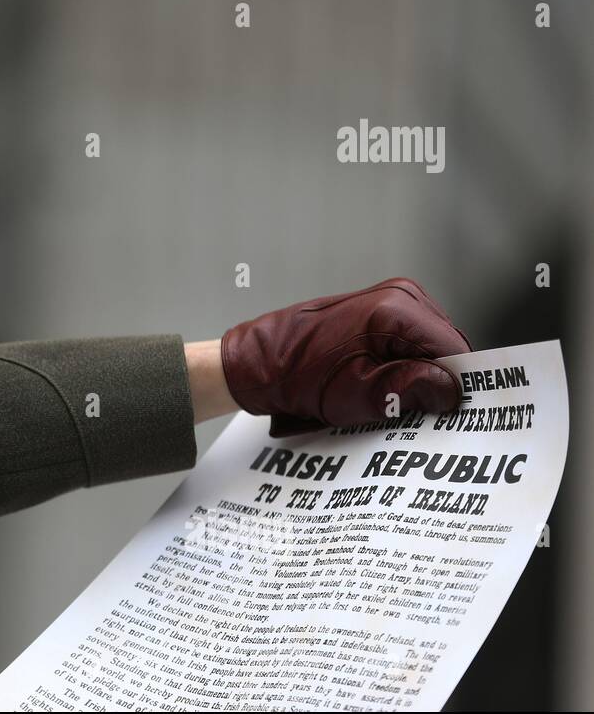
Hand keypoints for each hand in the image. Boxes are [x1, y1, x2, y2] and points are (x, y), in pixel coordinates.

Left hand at [220, 277, 471, 436]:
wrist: (256, 362)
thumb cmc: (296, 375)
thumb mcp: (356, 393)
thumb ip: (408, 388)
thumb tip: (451, 392)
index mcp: (397, 309)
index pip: (456, 351)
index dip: (456, 387)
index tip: (452, 417)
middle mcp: (400, 295)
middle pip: (446, 348)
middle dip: (436, 382)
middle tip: (420, 415)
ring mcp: (391, 299)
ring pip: (430, 348)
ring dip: (419, 376)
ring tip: (395, 402)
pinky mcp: (380, 311)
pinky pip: (410, 343)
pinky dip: (405, 366)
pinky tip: (387, 388)